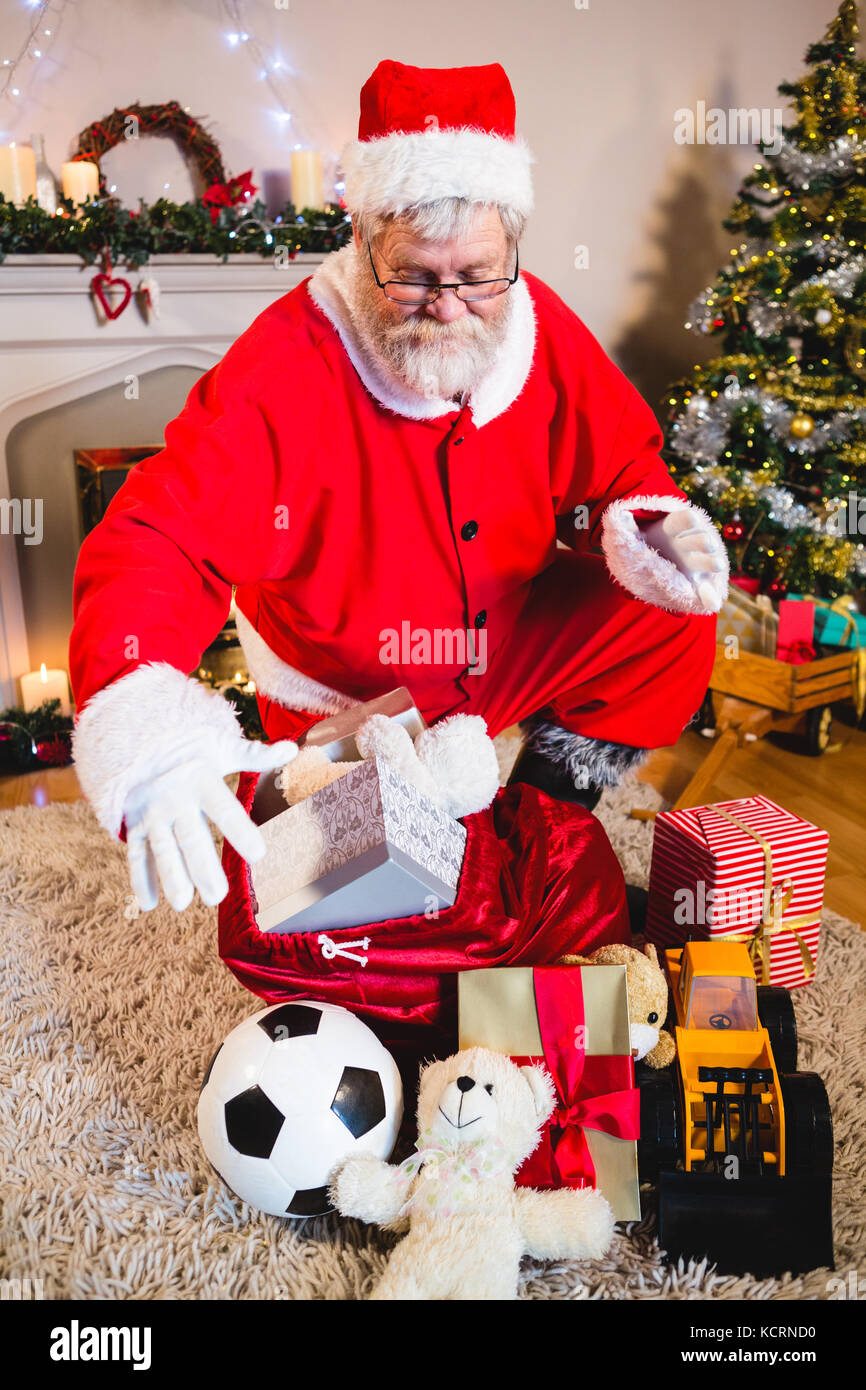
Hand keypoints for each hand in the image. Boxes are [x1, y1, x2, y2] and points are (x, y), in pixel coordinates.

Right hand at [123, 736, 297, 912]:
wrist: (137, 743)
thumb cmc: (191, 751)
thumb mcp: (221, 747)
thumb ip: (255, 755)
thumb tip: (291, 749)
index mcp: (200, 780)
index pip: (224, 809)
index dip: (240, 831)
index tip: (258, 855)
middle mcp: (174, 798)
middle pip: (191, 838)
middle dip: (202, 868)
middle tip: (217, 897)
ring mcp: (151, 814)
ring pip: (162, 849)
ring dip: (170, 876)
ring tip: (183, 903)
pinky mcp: (133, 826)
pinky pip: (136, 854)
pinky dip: (140, 879)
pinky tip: (149, 904)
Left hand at [638, 510, 725, 613]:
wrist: (653, 558)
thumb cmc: (644, 541)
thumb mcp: (635, 534)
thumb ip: (629, 527)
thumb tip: (622, 516)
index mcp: (673, 529)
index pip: (681, 521)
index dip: (686, 520)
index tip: (692, 518)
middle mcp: (687, 544)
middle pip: (698, 540)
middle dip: (703, 542)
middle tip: (709, 544)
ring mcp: (694, 561)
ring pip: (705, 561)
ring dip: (712, 563)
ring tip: (718, 566)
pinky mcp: (697, 581)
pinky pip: (704, 590)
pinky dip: (709, 597)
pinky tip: (713, 604)